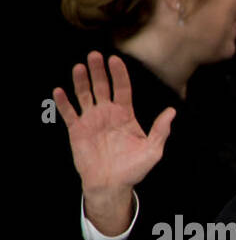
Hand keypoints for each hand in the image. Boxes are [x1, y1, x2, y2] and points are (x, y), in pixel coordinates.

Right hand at [52, 51, 173, 234]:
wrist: (112, 185)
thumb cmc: (133, 168)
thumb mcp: (152, 150)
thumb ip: (160, 130)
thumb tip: (172, 111)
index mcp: (125, 115)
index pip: (122, 89)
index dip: (119, 75)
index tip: (115, 60)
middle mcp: (107, 113)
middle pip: (102, 87)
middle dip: (98, 71)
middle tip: (95, 55)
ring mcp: (91, 120)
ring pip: (84, 95)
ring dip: (81, 81)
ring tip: (79, 67)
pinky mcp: (77, 130)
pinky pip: (69, 113)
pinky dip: (63, 102)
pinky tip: (59, 91)